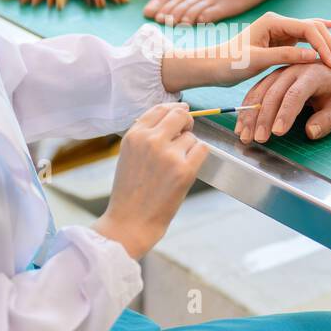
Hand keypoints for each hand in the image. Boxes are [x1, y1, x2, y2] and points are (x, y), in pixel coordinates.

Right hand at [93, 103, 206, 258]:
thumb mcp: (128, 155)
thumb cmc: (129, 192)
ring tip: (175, 167)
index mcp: (134, 135)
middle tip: (187, 132)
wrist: (130, 222)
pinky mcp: (184, 170)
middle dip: (187, 122)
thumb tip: (172, 117)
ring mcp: (168, 154)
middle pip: (180, 115)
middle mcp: (151, 140)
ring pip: (191, 136)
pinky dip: (199, 157)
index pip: (160, 109)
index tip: (181, 112)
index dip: (174, 109)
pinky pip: (203, 149)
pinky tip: (188, 168)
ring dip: (189, 148)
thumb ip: (145, 135)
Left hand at [219, 12, 330, 85]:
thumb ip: (285, 56)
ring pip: (312, 33)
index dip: (323, 45)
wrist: (213, 66)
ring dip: (327, 45)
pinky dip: (319, 41)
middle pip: (314, 27)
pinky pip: (305, 39)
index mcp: (273, 22)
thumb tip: (313, 56)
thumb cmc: (230, 63)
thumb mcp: (256, 61)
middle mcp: (278, 22)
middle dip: (329, 45)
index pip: (308, 28)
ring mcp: (280, 30)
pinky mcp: (280, 40)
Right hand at [236, 58, 330, 142]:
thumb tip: (310, 132)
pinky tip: (242, 124)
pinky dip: (247, 109)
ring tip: (244, 135)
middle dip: (264, 117)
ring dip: (251, 114)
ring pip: (261, 92)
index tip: (278, 132)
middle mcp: (294, 69)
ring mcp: (281, 72)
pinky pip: (257, 91)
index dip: (285, 114)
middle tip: (259, 139)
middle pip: (274, 92)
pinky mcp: (273, 78)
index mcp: (313, 74)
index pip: (296, 95)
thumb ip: (329, 121)